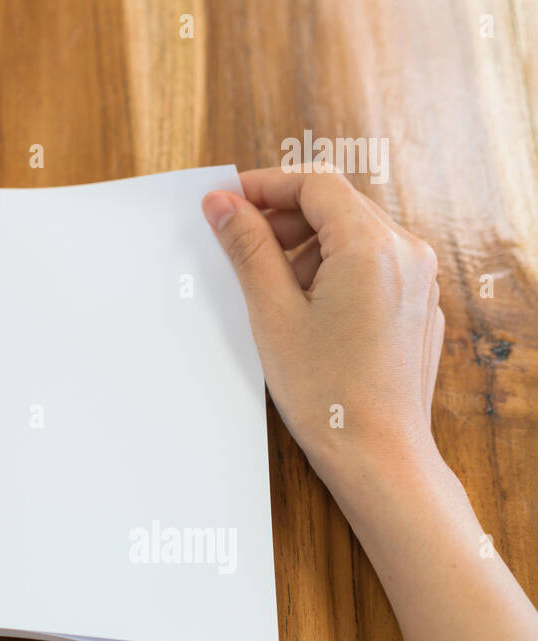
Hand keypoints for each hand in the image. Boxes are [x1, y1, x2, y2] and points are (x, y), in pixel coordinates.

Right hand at [201, 167, 443, 520]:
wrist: (378, 456)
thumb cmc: (326, 391)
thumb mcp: (272, 311)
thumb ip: (247, 247)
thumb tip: (222, 203)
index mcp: (372, 247)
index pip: (315, 184)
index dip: (266, 186)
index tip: (227, 202)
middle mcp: (406, 254)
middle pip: (337, 206)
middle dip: (283, 218)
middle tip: (237, 244)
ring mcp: (419, 282)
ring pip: (354, 236)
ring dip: (306, 246)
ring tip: (269, 287)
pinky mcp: (417, 308)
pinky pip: (371, 267)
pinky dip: (332, 270)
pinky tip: (303, 310)